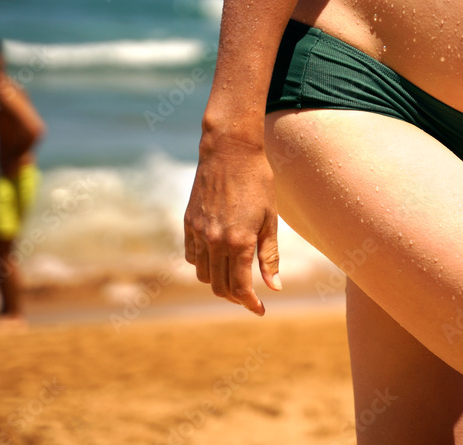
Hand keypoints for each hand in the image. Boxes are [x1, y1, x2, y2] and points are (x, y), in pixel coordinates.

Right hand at [183, 135, 280, 314]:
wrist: (229, 152)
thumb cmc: (258, 183)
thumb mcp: (270, 220)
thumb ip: (269, 256)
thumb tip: (274, 287)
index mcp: (239, 242)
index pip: (240, 288)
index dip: (250, 303)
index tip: (260, 310)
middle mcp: (214, 241)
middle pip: (220, 287)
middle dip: (236, 297)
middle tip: (250, 297)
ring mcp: (198, 232)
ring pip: (203, 275)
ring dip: (218, 282)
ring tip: (235, 277)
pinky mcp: (188, 223)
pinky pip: (192, 256)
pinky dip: (204, 264)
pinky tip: (219, 258)